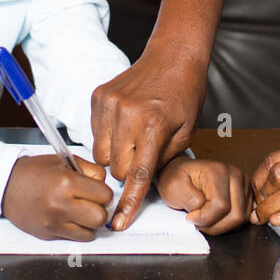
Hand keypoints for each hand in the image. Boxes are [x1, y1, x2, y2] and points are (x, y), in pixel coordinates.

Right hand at [1, 155, 113, 241]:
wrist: (7, 186)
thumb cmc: (35, 172)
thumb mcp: (64, 162)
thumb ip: (90, 171)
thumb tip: (105, 185)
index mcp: (66, 183)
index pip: (104, 195)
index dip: (104, 192)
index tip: (97, 190)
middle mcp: (60, 205)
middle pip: (100, 217)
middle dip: (100, 209)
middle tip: (92, 202)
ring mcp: (54, 222)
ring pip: (91, 232)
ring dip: (90, 223)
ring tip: (81, 211)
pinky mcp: (49, 234)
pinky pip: (76, 238)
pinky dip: (79, 231)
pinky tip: (71, 219)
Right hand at [91, 40, 205, 230]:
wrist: (172, 57)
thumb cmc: (184, 94)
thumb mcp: (185, 132)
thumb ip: (163, 161)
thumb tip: (143, 184)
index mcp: (153, 125)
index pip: (137, 174)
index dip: (128, 202)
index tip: (118, 222)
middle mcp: (127, 114)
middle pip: (115, 168)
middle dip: (127, 169)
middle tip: (143, 153)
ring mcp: (109, 104)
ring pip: (100, 153)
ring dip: (114, 154)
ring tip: (133, 137)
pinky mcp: (98, 96)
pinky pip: (94, 132)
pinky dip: (107, 134)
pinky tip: (124, 122)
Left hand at [156, 156, 249, 234]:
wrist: (182, 173)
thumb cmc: (177, 178)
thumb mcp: (174, 187)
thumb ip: (190, 199)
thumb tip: (204, 210)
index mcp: (218, 170)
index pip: (221, 205)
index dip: (205, 218)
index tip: (190, 217)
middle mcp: (235, 175)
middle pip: (236, 215)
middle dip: (215, 225)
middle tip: (198, 221)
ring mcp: (244, 184)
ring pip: (241, 219)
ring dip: (221, 225)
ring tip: (205, 217)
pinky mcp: (246, 194)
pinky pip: (244, 218)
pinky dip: (229, 223)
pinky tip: (216, 217)